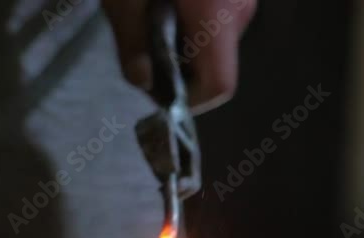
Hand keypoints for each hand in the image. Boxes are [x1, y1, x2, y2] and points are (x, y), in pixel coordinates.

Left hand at [103, 0, 256, 112]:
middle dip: (178, 72)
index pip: (218, 85)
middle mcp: (239, 11)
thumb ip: (132, 44)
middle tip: (142, 51)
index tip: (158, 94)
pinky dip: (192, 28)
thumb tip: (142, 84)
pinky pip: (219, 25)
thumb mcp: (124, 0)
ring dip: (183, 48)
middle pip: (215, 68)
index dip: (190, 102)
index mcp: (216, 16)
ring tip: (150, 19)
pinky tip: (166, 7)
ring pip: (216, 48)